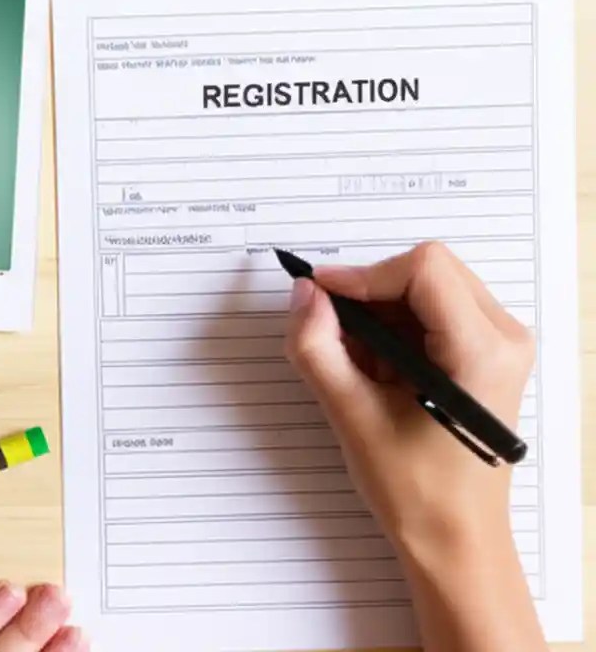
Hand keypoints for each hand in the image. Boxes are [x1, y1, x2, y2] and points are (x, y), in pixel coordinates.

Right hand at [284, 241, 544, 650]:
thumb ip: (318, 348)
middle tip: (332, 331)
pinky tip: (374, 370)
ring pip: (427, 287)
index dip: (362, 276)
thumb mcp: (352, 416)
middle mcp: (503, 338)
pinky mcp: (485, 355)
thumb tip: (303, 295)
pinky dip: (394, 328)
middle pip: (427, 270)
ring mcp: (499, 345)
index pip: (422, 269)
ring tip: (355, 363)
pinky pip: (433, 312)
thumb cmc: (415, 491)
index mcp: (482, 351)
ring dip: (380, 312)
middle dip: (370, 292)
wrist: (455, 538)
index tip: (319, 299)